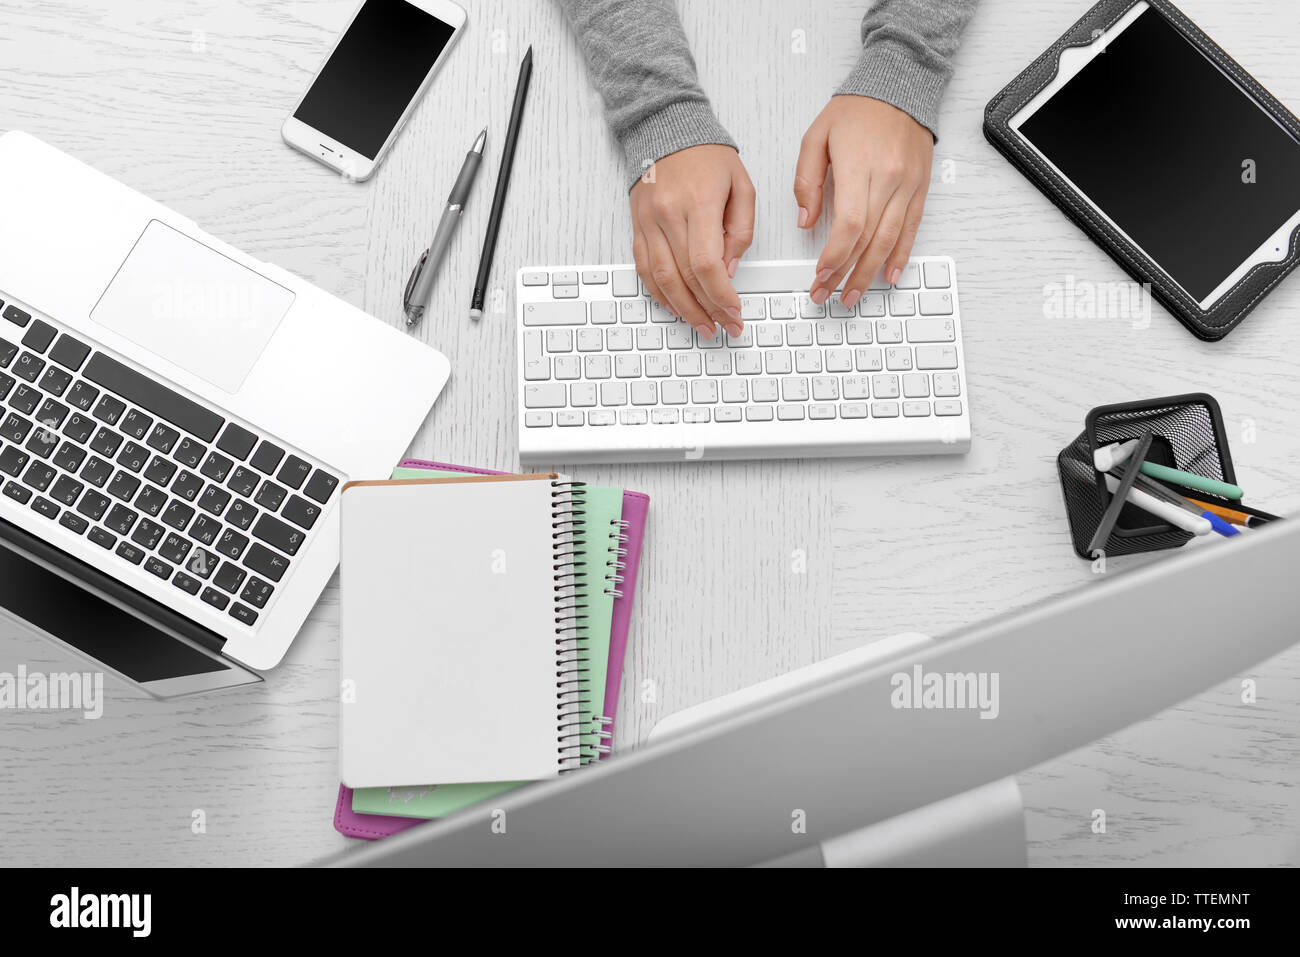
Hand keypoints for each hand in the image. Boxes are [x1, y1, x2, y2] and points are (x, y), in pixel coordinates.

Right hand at [630, 145, 754, 337]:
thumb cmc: (707, 156)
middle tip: (724, 326)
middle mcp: (668, 214)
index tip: (734, 311)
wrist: (666, 128)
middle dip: (707, 309)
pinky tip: (676, 307)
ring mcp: (648, 222)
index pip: (706, 263)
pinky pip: (644, 269)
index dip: (720, 295)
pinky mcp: (637, 227)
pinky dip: (660, 293)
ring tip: (702, 325)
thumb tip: (728, 270)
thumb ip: (740, 230)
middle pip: (684, 277)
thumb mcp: (741, 185)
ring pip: (662, 278)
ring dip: (683, 308)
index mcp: (698, 202)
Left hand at [794, 96, 932, 307]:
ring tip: (853, 296)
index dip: (835, 256)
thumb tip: (805, 221)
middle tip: (827, 295)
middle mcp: (888, 179)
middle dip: (846, 273)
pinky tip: (889, 276)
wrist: (900, 84)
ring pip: (889, 240)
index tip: (819, 275)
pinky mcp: (920, 188)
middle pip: (867, 239)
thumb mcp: (816, 137)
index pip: (849, 224)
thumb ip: (807, 181)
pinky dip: (900, 256)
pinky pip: (911, 229)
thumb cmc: (856, 109)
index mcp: (859, 166)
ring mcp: (908, 186)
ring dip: (870, 273)